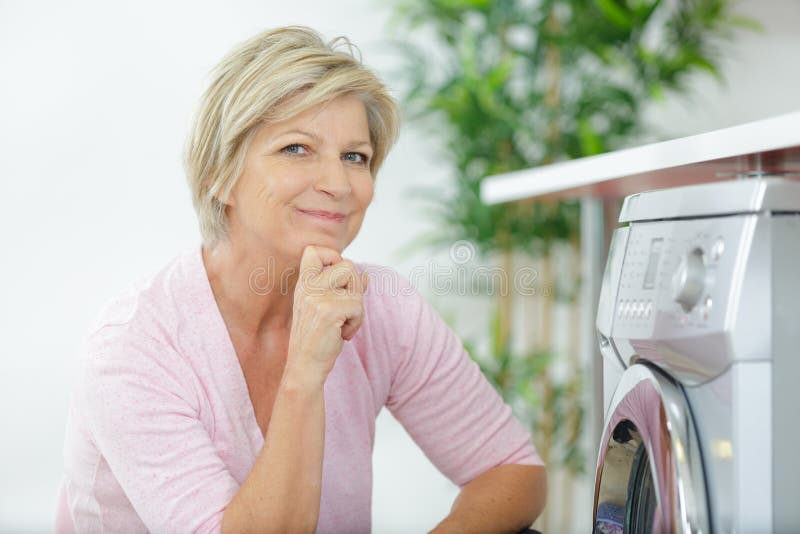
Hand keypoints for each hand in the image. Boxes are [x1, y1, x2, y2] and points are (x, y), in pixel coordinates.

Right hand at [285, 245, 368, 383]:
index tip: (337, 280)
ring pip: (356, 284)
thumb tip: (366, 276)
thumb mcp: (328, 309)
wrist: (305, 366)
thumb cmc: (318, 339)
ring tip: (344, 323)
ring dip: (358, 306)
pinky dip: (357, 322)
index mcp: (304, 284)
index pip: (314, 250)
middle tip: (346, 309)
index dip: (333, 257)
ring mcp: (316, 297)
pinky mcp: (328, 310)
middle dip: (355, 287)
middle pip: (347, 265)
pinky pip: (358, 306)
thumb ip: (344, 290)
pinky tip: (343, 334)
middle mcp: (307, 287)